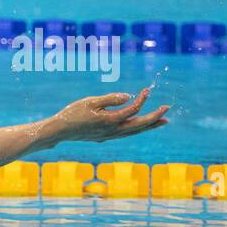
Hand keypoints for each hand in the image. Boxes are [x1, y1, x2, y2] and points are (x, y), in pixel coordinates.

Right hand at [47, 89, 169, 143]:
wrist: (59, 131)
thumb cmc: (72, 113)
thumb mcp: (90, 101)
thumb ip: (110, 98)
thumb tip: (128, 96)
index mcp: (110, 120)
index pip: (133, 109)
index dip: (142, 99)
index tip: (148, 89)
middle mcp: (113, 131)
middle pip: (139, 125)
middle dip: (155, 117)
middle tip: (167, 109)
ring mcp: (110, 136)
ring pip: (135, 132)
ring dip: (150, 126)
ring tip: (163, 121)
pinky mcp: (106, 137)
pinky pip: (127, 134)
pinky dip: (138, 130)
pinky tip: (141, 127)